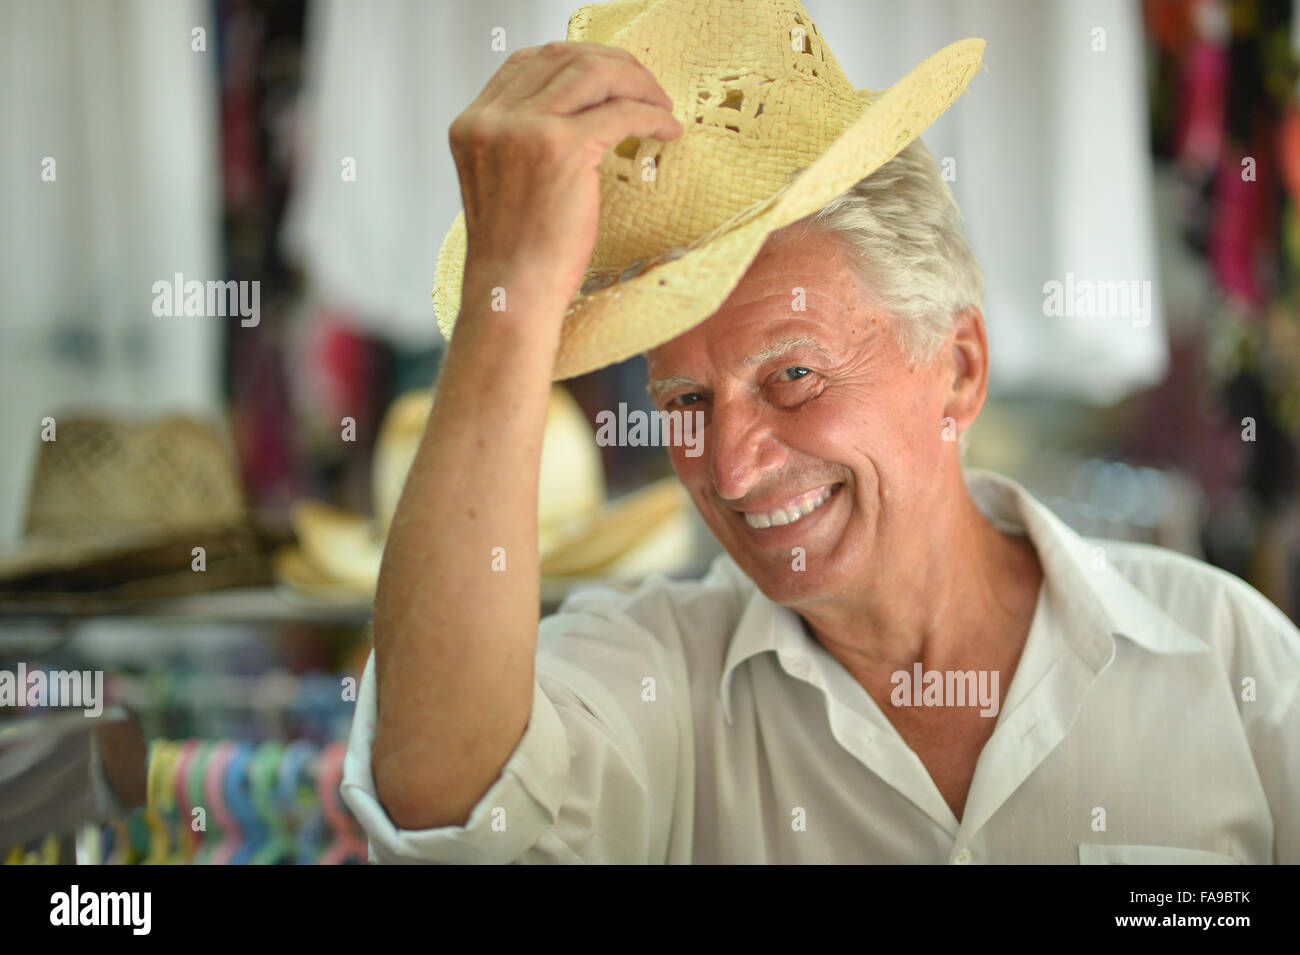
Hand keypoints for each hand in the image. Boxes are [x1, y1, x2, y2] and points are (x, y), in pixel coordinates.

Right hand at [448, 41, 683, 313]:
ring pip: (594, 74)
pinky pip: (621, 113)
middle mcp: (492, 118)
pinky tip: (667, 131)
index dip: (576, 60)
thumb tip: (581, 115)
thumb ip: (524, 143)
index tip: (611, 77)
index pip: (527, 61)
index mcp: (472, 123)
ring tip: (661, 107)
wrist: (511, 295)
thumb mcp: (505, 184)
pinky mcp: (560, 148)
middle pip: (563, 57)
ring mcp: (524, 129)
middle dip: (614, 66)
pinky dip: (651, 116)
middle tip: (646, 87)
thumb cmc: (516, 255)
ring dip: (637, 84)